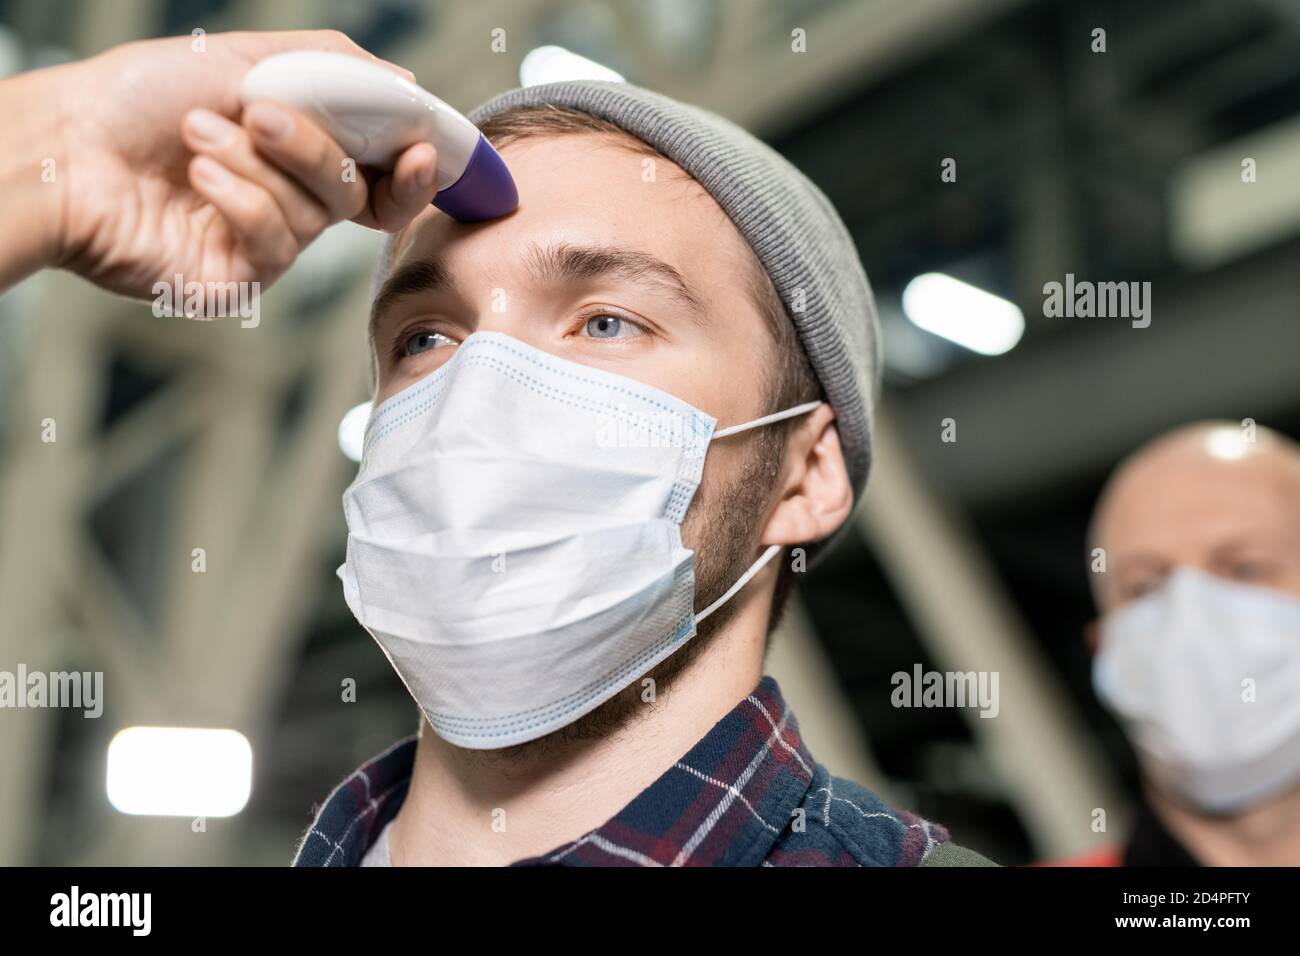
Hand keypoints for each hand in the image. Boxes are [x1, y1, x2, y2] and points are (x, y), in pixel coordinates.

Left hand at [2, 30, 438, 299]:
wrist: (65, 146)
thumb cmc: (138, 98)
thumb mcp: (246, 56)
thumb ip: (335, 66)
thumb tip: (406, 84)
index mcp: (298, 153)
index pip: (379, 172)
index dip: (409, 168)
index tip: (418, 149)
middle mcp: (289, 201)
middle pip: (356, 190)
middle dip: (312, 148)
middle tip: (259, 115)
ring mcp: (266, 243)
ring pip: (316, 215)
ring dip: (256, 165)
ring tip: (197, 137)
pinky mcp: (240, 279)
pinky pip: (276, 244)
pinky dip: (240, 201)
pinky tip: (198, 177)